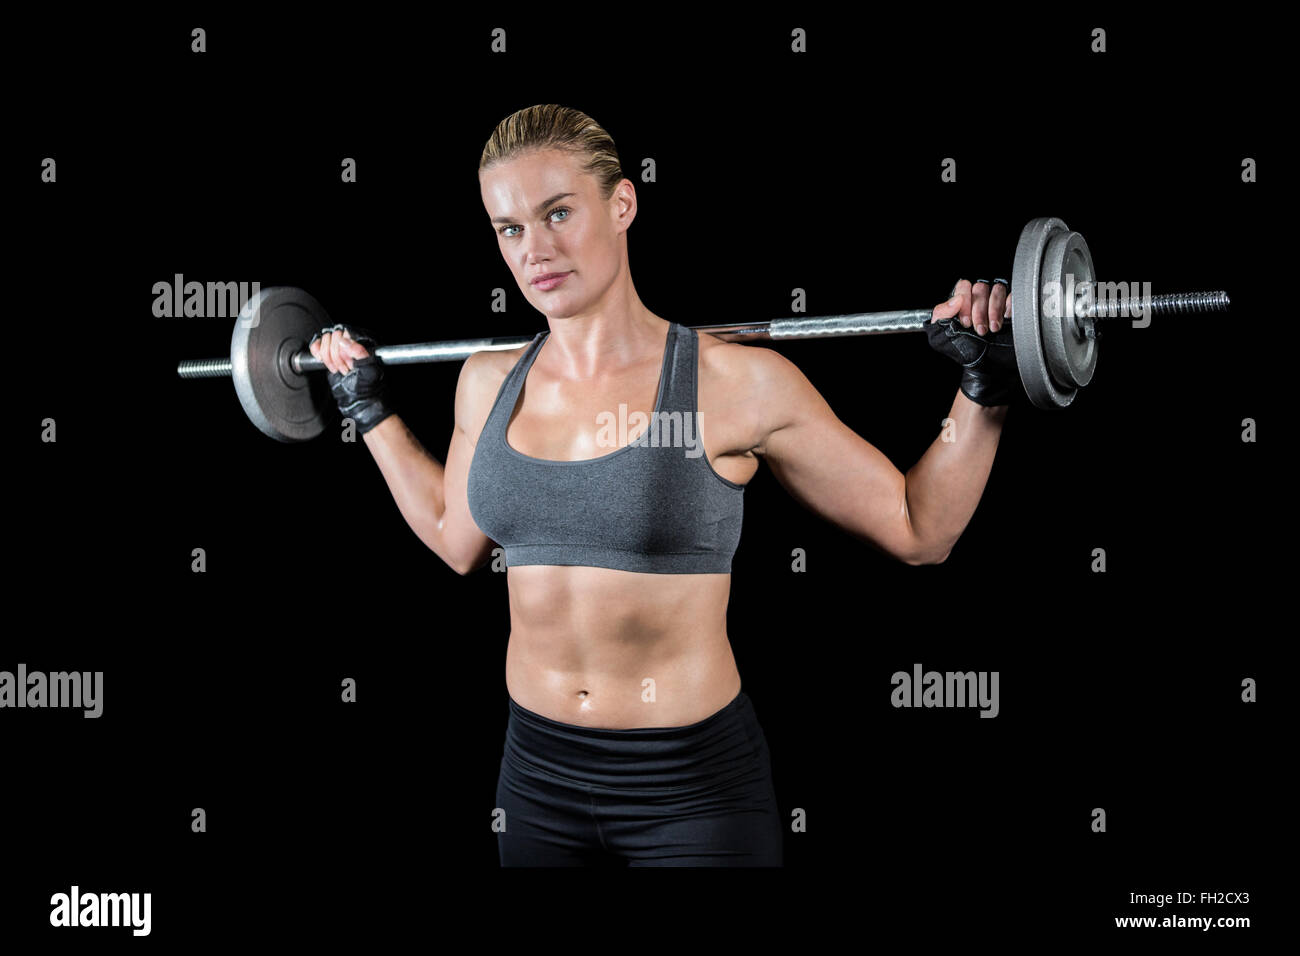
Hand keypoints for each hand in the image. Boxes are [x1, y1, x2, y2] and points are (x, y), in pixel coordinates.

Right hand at [308, 324, 394, 433]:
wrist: (357, 401)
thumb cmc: (367, 387)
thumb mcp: (368, 370)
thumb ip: (359, 352)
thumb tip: (343, 340)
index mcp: (364, 342)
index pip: (346, 332)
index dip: (345, 347)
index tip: (350, 362)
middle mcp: (352, 342)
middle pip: (334, 335)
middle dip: (337, 355)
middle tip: (345, 369)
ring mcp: (339, 347)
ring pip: (325, 339)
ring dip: (328, 357)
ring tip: (338, 369)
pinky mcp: (328, 354)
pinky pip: (317, 344)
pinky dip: (317, 351)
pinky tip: (322, 361)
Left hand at [926, 279, 1019, 406]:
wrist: (987, 369)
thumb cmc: (965, 353)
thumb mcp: (942, 337)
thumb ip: (941, 315)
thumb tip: (956, 299)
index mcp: (961, 303)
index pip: (963, 287)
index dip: (964, 302)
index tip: (965, 323)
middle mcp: (979, 301)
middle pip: (980, 288)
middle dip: (979, 311)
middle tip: (980, 331)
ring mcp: (996, 303)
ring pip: (997, 289)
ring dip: (994, 310)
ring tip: (992, 329)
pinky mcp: (1012, 308)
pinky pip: (1012, 295)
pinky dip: (1009, 306)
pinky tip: (1005, 320)